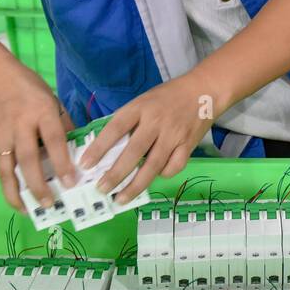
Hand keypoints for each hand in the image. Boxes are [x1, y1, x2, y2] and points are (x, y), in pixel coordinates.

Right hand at [0, 58, 74, 212]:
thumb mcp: (51, 99)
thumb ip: (62, 124)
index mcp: (41, 111)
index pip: (54, 141)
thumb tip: (76, 151)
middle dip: (39, 184)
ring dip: (17, 192)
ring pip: (8, 169)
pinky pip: (1, 165)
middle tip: (50, 203)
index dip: (63, 163)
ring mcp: (3, 135)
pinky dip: (9, 183)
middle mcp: (20, 125)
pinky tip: (19, 196)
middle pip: (29, 159)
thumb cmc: (28, 88)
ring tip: (28, 209)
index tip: (72, 182)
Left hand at [78, 73, 215, 203]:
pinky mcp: (188, 145)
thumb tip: (107, 147)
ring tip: (120, 199)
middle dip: (115, 174)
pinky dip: (162, 175)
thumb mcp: (143, 101)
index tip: (85, 164)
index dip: (99, 148)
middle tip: (101, 188)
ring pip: (153, 166)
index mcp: (141, 107)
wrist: (204, 91)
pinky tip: (153, 177)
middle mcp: (156, 122)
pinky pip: (173, 167)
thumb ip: (128, 120)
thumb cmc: (168, 96)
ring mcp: (174, 135)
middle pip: (133, 152)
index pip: (115, 129)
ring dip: (135, 186)